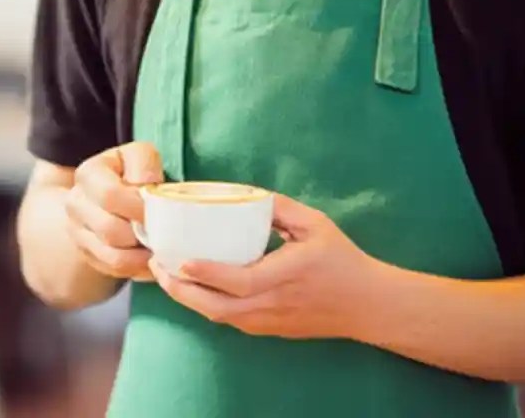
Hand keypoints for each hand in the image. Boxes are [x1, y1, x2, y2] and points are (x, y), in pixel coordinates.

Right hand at [65, 142, 163, 282]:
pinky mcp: (87, 254)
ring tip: (160, 248)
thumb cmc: (131, 172)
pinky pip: (114, 270)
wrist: (109, 192)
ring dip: (142, 257)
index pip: (110, 195)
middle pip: (110, 231)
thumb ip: (144, 164)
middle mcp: (75, 204)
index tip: (159, 211)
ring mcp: (77, 233)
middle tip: (164, 233)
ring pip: (113, 257)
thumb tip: (147, 186)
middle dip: (142, 234)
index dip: (138, 208)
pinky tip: (150, 258)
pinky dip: (137, 269)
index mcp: (88, 175)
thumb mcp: (139, 156)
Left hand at [149, 193, 382, 339]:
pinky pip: (229, 320)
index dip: (207, 274)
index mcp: (287, 275)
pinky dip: (205, 305)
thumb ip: (282, 208)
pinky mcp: (268, 330)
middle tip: (157, 265)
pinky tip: (190, 288)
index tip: (180, 260)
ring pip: (218, 317)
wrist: (368, 306)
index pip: (241, 282)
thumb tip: (248, 195)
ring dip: (188, 298)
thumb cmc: (343, 261)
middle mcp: (274, 303)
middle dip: (181, 289)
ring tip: (165, 274)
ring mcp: (269, 321)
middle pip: (217, 308)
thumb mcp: (317, 224)